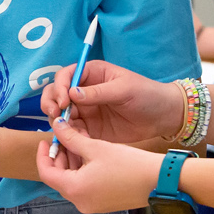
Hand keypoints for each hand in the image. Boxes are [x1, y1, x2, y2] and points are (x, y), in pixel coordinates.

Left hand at [36, 119, 159, 213]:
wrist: (159, 180)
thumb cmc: (128, 164)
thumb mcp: (96, 147)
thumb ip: (71, 138)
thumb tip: (56, 126)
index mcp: (75, 190)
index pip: (47, 173)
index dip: (43, 155)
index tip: (47, 140)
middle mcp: (80, 202)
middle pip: (59, 177)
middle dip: (61, 155)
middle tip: (65, 136)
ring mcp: (92, 205)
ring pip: (73, 180)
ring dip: (73, 161)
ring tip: (80, 140)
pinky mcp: (103, 203)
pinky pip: (85, 185)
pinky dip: (84, 170)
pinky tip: (92, 153)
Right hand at [39, 60, 184, 143]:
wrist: (163, 117)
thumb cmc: (146, 94)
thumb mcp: (124, 89)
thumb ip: (98, 92)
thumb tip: (72, 93)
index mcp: (91, 74)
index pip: (65, 76)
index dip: (59, 87)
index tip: (63, 101)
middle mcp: (83, 91)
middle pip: (56, 94)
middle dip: (50, 103)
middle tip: (55, 115)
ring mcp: (85, 110)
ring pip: (59, 114)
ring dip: (57, 121)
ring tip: (65, 130)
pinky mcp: (89, 128)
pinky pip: (70, 131)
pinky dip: (67, 135)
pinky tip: (75, 139)